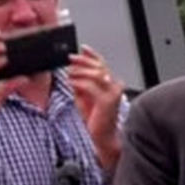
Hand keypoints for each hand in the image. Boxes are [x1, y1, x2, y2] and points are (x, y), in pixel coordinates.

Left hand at [68, 46, 123, 169]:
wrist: (103, 136)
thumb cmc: (96, 119)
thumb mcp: (84, 96)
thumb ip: (80, 84)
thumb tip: (72, 71)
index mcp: (110, 84)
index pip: (103, 64)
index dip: (93, 55)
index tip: (82, 48)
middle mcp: (114, 87)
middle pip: (100, 66)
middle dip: (83, 60)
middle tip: (71, 59)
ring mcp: (112, 94)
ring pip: (96, 74)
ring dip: (80, 71)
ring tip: (70, 74)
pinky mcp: (106, 101)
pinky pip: (90, 86)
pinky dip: (78, 82)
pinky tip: (72, 83)